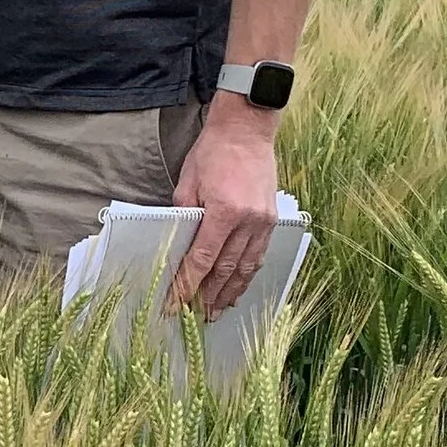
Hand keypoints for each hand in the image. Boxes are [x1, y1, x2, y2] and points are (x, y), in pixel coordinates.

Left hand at [167, 99, 277, 316]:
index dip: (187, 286)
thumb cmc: (212, 153)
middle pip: (226, 270)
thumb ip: (185, 219)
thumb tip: (179, 247)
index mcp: (224, 212)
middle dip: (209, 296)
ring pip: (247, 267)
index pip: (202, 260)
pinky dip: (248, 274)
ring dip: (231, 291)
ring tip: (217, 310)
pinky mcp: (272, 219)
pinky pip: (259, 254)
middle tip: (195, 316)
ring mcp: (264, 221)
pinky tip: (239, 287)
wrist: (246, 130)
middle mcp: (248, 221)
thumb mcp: (187, 184)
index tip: (175, 305)